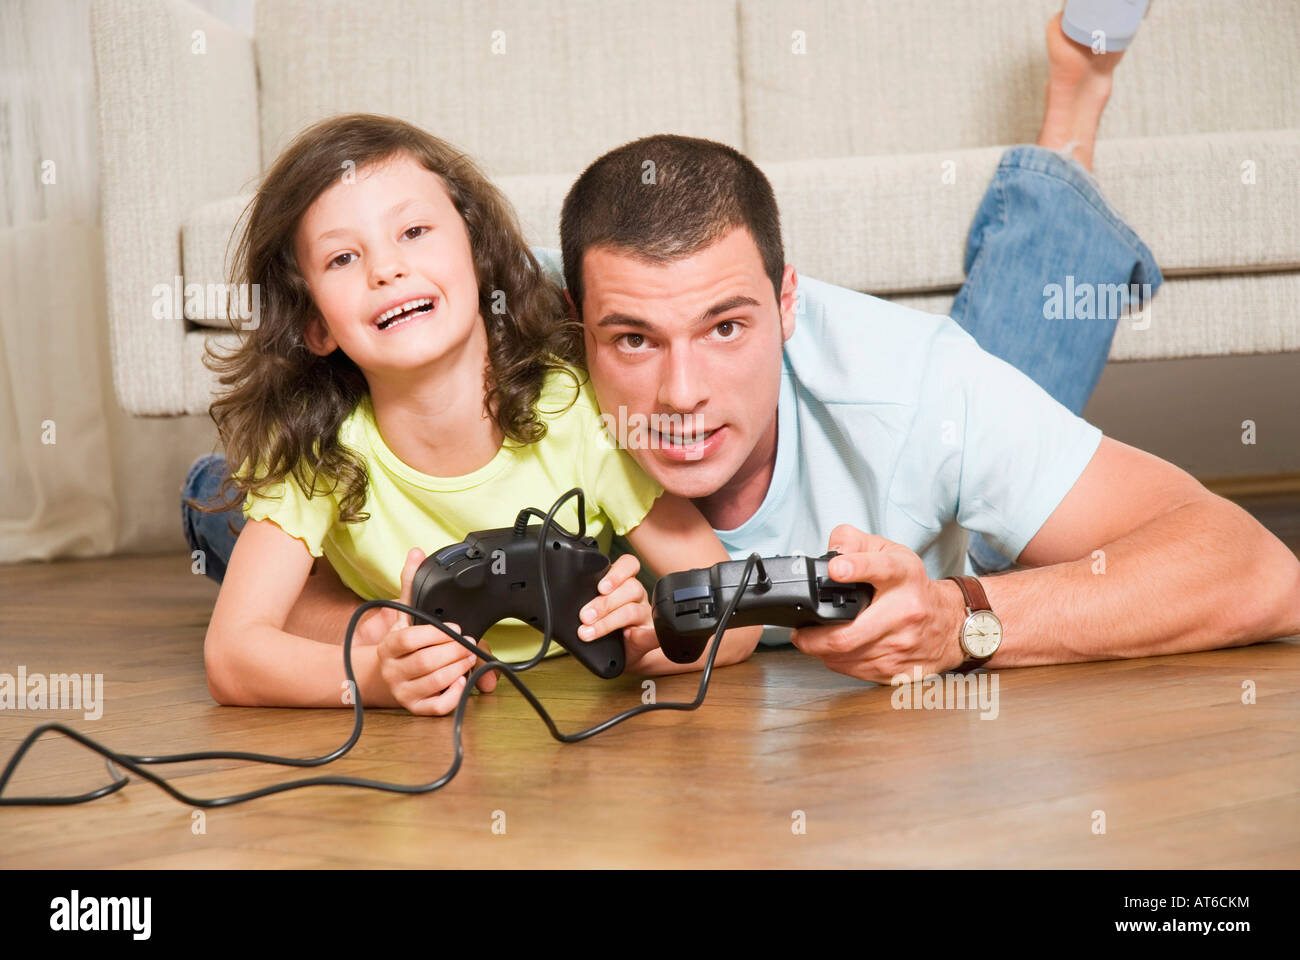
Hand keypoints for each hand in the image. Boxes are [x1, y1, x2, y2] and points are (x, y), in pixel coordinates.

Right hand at [377, 547, 497, 714]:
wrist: (382, 676)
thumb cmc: (401, 644)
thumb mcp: (404, 615)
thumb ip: (412, 585)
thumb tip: (416, 553)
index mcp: (389, 646)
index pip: (409, 639)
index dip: (437, 633)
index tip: (455, 627)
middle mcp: (392, 671)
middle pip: (426, 661)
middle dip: (454, 650)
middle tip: (469, 641)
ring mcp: (403, 692)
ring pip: (435, 682)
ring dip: (458, 668)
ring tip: (469, 657)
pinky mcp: (416, 708)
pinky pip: (438, 707)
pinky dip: (454, 694)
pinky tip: (461, 680)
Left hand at [576, 553, 657, 666]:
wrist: (619, 655)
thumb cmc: (604, 627)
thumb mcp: (593, 609)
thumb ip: (585, 601)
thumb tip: (563, 606)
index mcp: (623, 583)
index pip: (628, 565)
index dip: (617, 573)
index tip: (600, 587)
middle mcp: (636, 596)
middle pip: (630, 588)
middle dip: (604, 603)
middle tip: (584, 616)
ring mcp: (644, 615)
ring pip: (632, 610)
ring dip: (608, 621)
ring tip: (588, 632)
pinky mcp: (649, 636)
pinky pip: (652, 633)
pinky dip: (643, 635)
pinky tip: (630, 636)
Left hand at [789, 525, 966, 682]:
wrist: (949, 624)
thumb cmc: (912, 587)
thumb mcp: (888, 552)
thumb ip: (853, 542)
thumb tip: (830, 551)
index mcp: (902, 576)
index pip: (881, 568)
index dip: (856, 567)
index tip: (837, 568)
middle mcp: (905, 611)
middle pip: (850, 633)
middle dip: (814, 636)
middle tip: (799, 632)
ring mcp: (902, 644)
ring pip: (847, 656)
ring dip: (821, 651)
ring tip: (813, 640)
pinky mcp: (898, 670)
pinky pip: (855, 671)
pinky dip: (838, 662)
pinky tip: (836, 651)